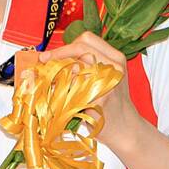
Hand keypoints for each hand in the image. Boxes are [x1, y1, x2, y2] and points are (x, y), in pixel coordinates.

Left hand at [35, 32, 141, 152]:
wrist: (125, 128)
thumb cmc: (111, 103)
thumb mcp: (105, 77)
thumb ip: (87, 64)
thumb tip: (52, 57)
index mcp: (115, 57)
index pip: (87, 39)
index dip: (65, 45)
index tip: (48, 54)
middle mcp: (114, 66)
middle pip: (80, 47)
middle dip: (57, 53)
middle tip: (43, 60)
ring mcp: (108, 81)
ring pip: (75, 66)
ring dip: (58, 73)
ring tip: (50, 82)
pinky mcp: (100, 98)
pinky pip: (73, 88)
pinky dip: (61, 91)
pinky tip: (58, 97)